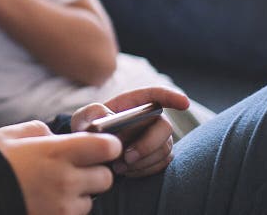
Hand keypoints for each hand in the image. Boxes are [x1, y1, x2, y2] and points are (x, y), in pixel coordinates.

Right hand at [0, 121, 121, 214]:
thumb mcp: (14, 134)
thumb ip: (41, 130)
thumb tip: (56, 136)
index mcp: (57, 152)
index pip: (107, 147)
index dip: (107, 144)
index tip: (98, 145)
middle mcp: (66, 180)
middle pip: (106, 177)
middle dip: (94, 171)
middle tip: (74, 169)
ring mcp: (64, 207)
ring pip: (91, 200)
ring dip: (80, 194)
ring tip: (54, 188)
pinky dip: (67, 210)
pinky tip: (48, 202)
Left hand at [71, 87, 189, 177]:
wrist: (90, 151)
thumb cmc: (88, 129)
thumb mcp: (82, 118)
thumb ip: (91, 113)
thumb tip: (109, 116)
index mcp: (134, 103)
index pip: (157, 94)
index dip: (172, 97)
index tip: (184, 103)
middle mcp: (151, 118)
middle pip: (164, 127)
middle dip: (147, 144)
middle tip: (126, 157)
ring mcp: (157, 137)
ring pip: (164, 149)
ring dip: (143, 161)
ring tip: (119, 167)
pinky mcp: (158, 156)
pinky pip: (161, 164)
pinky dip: (144, 170)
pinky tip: (126, 172)